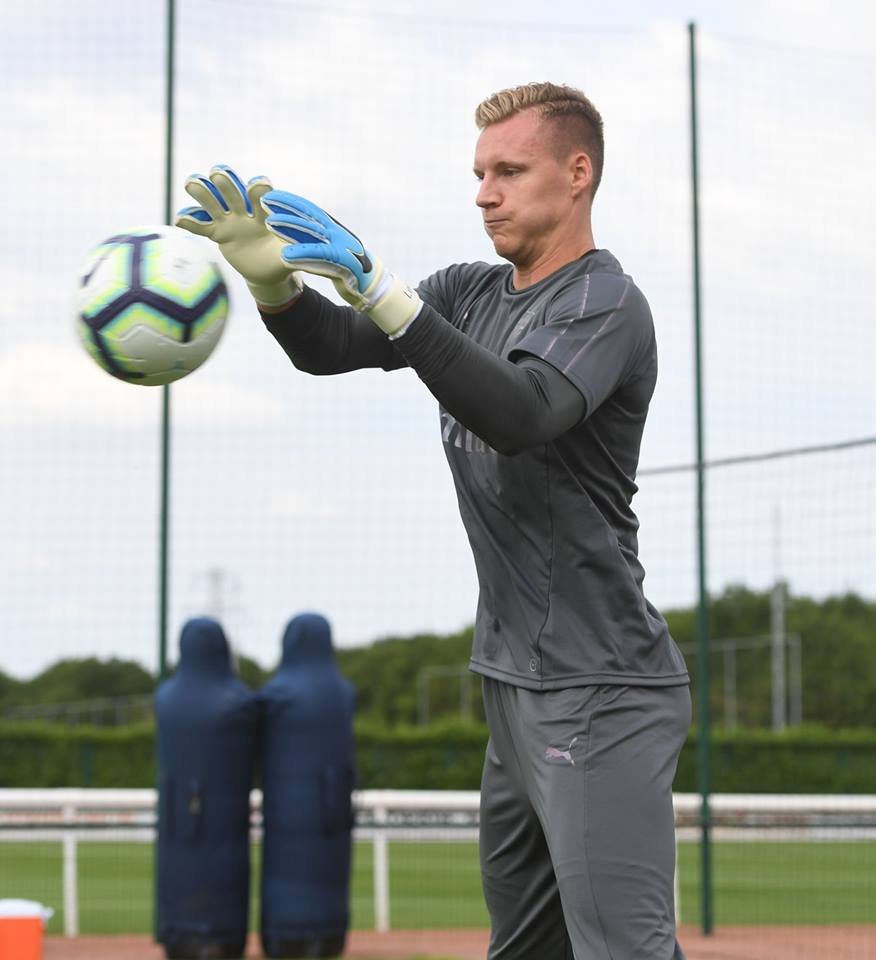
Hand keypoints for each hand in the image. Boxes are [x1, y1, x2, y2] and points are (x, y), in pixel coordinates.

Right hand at [176, 165, 301, 307]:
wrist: (267, 270)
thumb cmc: (282, 258)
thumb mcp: (291, 256)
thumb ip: (295, 252)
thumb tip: (302, 255)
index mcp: (266, 213)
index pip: (261, 196)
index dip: (258, 190)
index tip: (257, 187)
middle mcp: (246, 212)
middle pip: (233, 192)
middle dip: (226, 182)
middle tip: (218, 174)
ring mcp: (230, 222)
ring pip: (213, 204)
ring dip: (203, 192)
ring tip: (191, 183)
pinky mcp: (218, 234)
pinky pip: (201, 228)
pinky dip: (190, 223)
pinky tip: (179, 219)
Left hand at [260, 190, 421, 336]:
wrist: (371, 288)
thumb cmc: (347, 271)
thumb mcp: (329, 252)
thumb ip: (314, 242)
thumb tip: (295, 232)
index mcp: (334, 229)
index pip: (310, 210)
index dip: (290, 202)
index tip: (269, 196)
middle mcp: (337, 233)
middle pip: (309, 216)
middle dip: (287, 208)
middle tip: (264, 202)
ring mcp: (341, 246)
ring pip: (312, 233)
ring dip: (290, 227)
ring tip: (270, 223)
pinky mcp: (342, 262)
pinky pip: (319, 255)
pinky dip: (302, 254)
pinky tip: (285, 254)